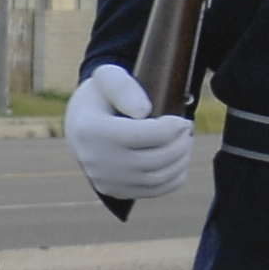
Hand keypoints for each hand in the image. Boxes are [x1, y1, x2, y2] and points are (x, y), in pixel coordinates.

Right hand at [66, 65, 197, 199]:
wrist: (80, 124)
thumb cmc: (101, 96)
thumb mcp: (107, 77)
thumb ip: (123, 87)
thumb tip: (144, 112)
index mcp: (92, 131)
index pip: (143, 135)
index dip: (172, 128)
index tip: (183, 120)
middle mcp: (96, 161)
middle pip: (154, 159)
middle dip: (180, 144)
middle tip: (188, 130)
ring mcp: (105, 180)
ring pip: (158, 178)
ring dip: (181, 160)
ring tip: (185, 143)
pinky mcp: (115, 192)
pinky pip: (154, 191)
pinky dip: (174, 177)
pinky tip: (179, 161)